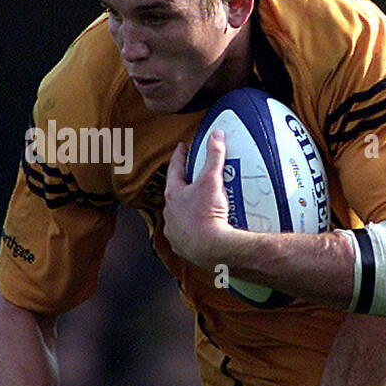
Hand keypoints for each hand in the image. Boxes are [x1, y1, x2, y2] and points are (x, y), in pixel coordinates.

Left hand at [163, 133, 232, 269]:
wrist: (211, 248)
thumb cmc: (207, 216)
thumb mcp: (212, 181)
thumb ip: (214, 157)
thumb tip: (216, 137)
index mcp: (173, 194)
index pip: (175, 169)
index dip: (180, 156)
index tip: (181, 148)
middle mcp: (170, 213)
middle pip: (176, 194)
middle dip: (184, 186)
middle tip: (196, 180)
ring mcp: (175, 231)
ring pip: (179, 216)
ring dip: (188, 212)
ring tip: (202, 210)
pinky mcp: (183, 246)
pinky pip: (186, 236)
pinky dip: (192, 232)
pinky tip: (203, 232)